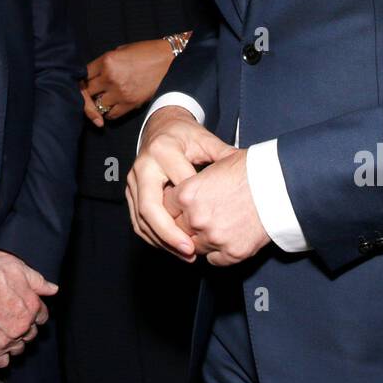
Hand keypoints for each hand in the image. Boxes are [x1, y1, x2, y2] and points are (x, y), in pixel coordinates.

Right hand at [0, 250, 54, 362]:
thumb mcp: (17, 268)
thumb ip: (37, 281)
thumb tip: (53, 289)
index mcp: (31, 305)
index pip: (41, 316)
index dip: (34, 314)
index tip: (27, 314)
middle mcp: (23, 325)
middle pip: (30, 334)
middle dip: (24, 330)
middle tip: (12, 324)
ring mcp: (8, 339)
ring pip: (18, 349)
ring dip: (13, 344)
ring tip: (3, 337)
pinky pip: (2, 362)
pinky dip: (0, 358)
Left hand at [82, 40, 175, 125]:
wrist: (170, 61)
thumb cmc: (147, 53)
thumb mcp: (122, 50)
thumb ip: (105, 62)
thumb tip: (93, 75)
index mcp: (107, 61)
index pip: (82, 75)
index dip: (81, 80)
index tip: (84, 83)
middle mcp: (110, 77)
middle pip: (87, 92)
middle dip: (87, 93)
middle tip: (91, 95)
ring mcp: (120, 92)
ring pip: (97, 105)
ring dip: (98, 104)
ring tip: (102, 100)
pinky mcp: (131, 104)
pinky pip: (111, 114)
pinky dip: (108, 113)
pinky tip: (111, 107)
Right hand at [126, 106, 236, 257]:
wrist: (161, 128)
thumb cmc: (186, 135)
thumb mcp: (206, 140)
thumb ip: (224, 156)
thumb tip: (252, 170)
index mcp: (163, 151)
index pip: (178, 185)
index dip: (194, 208)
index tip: (210, 225)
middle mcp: (143, 166)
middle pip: (150, 206)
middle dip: (169, 233)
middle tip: (190, 250)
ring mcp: (133, 181)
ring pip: (141, 219)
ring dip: (162, 241)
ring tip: (185, 255)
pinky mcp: (130, 192)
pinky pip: (137, 221)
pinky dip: (154, 238)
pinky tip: (172, 248)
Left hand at [173, 150, 271, 266]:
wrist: (280, 186)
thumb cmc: (252, 170)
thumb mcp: (216, 165)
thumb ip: (194, 181)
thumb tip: (184, 188)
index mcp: (188, 194)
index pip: (166, 207)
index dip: (173, 206)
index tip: (180, 207)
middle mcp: (196, 218)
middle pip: (177, 229)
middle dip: (184, 224)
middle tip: (199, 216)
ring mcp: (214, 238)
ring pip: (194, 246)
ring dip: (201, 239)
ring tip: (216, 225)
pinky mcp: (232, 253)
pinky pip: (215, 260)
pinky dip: (219, 253)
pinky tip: (227, 238)